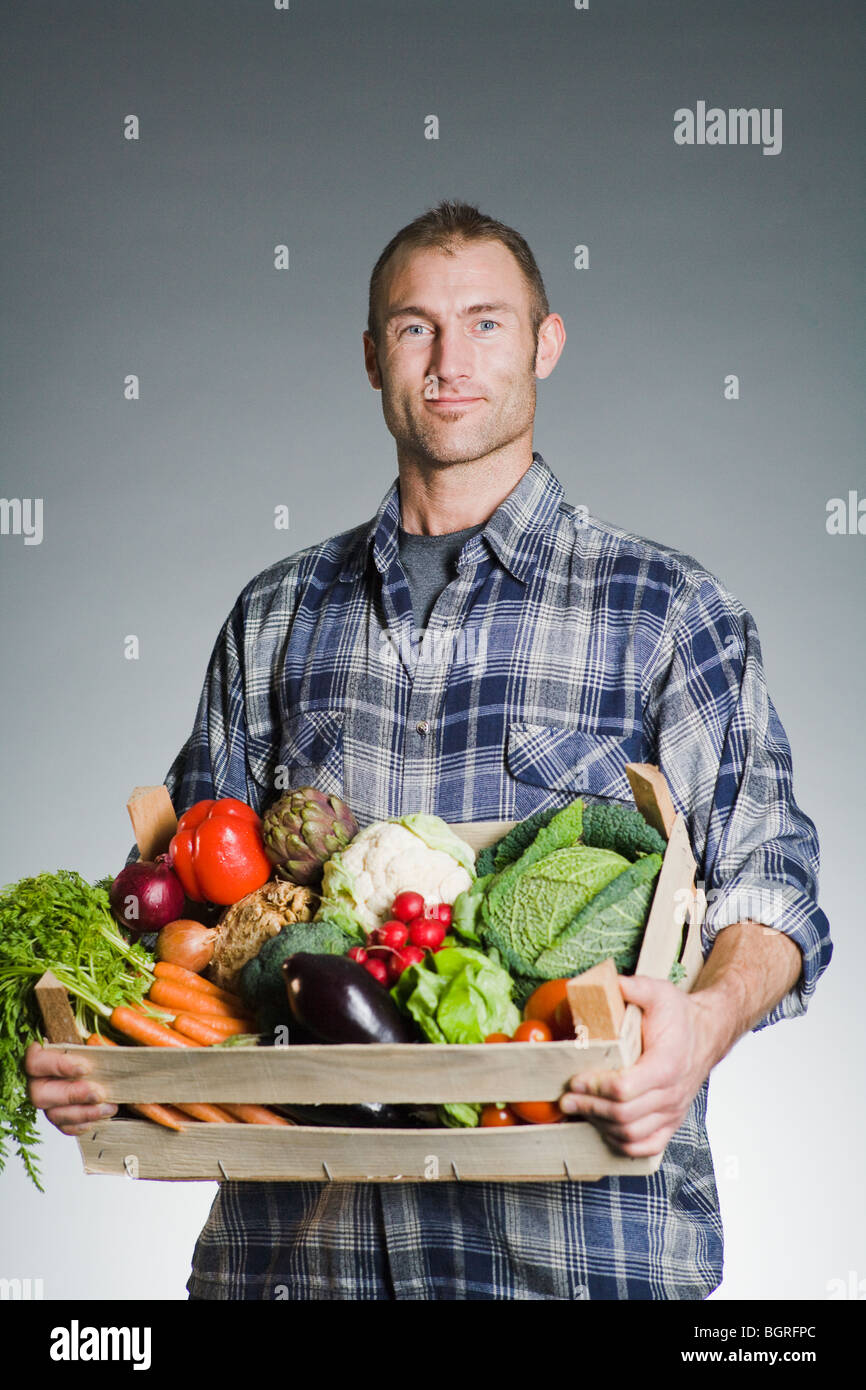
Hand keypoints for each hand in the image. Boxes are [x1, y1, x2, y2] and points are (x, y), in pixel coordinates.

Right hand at [24, 1041, 117, 1135]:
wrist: (111, 1065)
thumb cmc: (100, 1050)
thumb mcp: (100, 1039)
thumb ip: (100, 1044)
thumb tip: (110, 1049)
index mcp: (45, 1054)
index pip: (35, 1061)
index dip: (57, 1066)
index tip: (86, 1068)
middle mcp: (40, 1079)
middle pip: (39, 1093)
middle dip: (72, 1095)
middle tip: (99, 1094)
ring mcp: (49, 1099)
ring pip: (53, 1114)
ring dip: (83, 1113)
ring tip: (108, 1108)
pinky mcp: (60, 1115)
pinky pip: (64, 1126)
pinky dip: (83, 1125)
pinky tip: (100, 1118)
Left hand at [559, 975, 720, 1155]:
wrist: (707, 1034)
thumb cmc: (680, 1016)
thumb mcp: (659, 992)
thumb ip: (633, 987)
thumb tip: (608, 983)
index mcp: (666, 1064)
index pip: (625, 1088)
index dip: (595, 1087)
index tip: (575, 1080)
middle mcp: (672, 1093)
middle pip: (624, 1115)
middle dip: (590, 1108)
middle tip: (567, 1099)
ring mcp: (673, 1111)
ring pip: (632, 1134)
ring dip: (601, 1126)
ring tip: (580, 1111)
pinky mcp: (671, 1121)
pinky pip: (647, 1146)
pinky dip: (623, 1144)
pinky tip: (604, 1130)